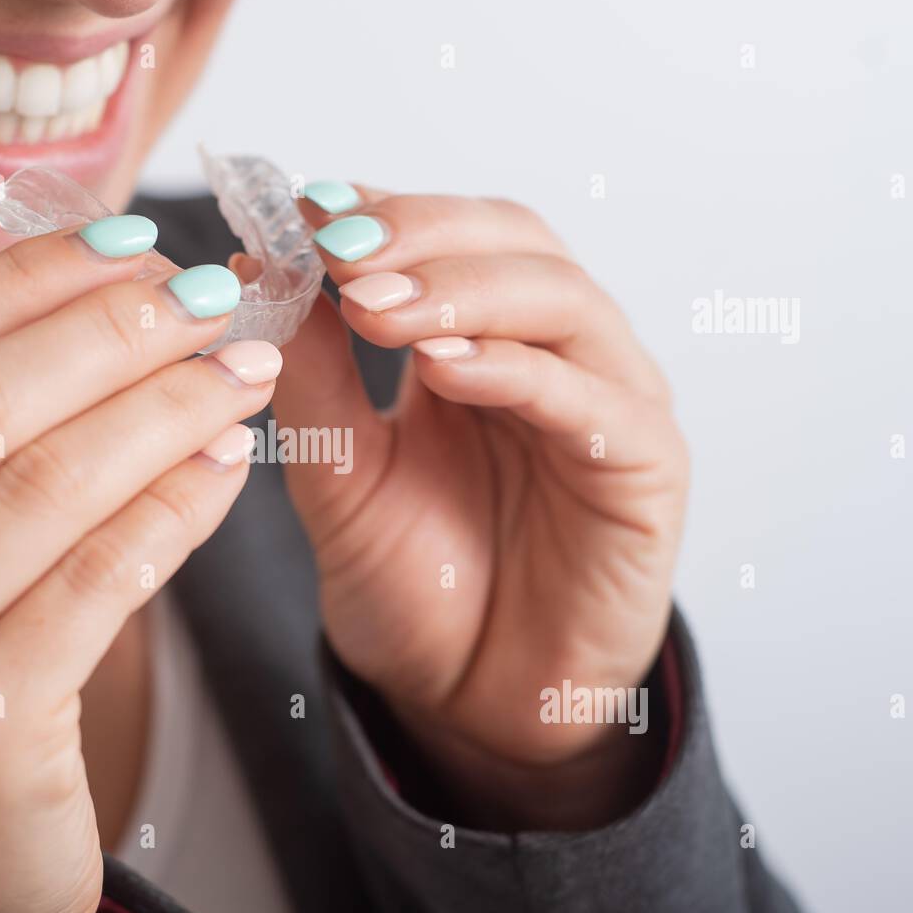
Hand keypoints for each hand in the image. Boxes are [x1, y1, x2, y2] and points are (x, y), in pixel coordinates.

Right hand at [0, 230, 274, 912]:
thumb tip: (98, 287)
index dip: (28, 282)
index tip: (133, 246)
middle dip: (114, 333)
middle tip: (214, 298)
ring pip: (47, 486)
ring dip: (167, 409)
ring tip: (242, 369)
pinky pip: (102, 580)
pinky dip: (177, 506)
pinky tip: (230, 464)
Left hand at [274, 187, 688, 828]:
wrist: (469, 702)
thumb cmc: (417, 587)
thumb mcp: (340, 472)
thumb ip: (314, 374)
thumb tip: (262, 264)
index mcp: (484, 343)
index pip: (452, 236)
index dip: (385, 212)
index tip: (304, 209)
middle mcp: (558, 356)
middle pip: (516, 243)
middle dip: (422, 235)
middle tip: (338, 248)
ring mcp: (611, 406)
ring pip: (562, 302)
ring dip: (463, 291)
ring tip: (374, 305)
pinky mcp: (651, 469)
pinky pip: (595, 401)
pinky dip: (520, 370)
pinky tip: (446, 367)